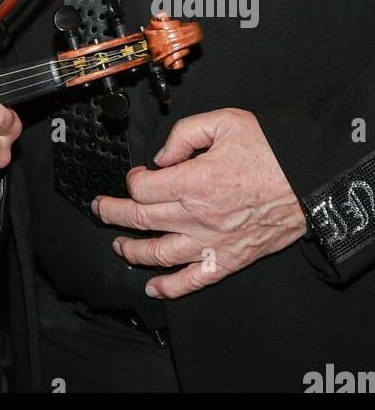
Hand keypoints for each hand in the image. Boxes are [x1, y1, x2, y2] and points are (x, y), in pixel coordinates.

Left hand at [93, 107, 306, 299]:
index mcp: (194, 180)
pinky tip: (153, 287)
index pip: (143, 188)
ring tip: (118, 245)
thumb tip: (161, 158)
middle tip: (101, 209)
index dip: (132, 180)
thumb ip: (184, 135)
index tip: (136, 175)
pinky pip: (194, 280)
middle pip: (140, 220)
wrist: (309, 180)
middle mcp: (198, 215)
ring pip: (159, 253)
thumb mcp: (223, 122)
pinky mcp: (230, 259)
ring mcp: (213, 241)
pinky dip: (170, 288)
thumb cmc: (271, 150)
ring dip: (132, 250)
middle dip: (113, 214)